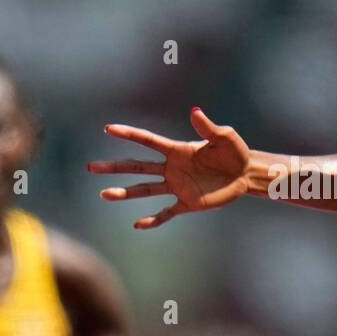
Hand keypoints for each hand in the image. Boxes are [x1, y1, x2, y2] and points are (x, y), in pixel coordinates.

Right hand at [87, 107, 251, 228]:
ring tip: (104, 194)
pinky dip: (153, 219)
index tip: (108, 129)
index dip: (129, 134)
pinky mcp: (187, 203)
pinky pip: (166, 212)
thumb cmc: (234, 152)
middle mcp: (171, 168)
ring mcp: (177, 186)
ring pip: (144, 189)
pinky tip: (137, 224)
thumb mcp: (223, 137)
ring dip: (125, 192)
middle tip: (91, 167)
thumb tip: (195, 111)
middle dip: (114, 167)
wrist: (245, 174)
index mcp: (177, 150)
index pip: (147, 141)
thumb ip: (207, 127)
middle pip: (137, 167)